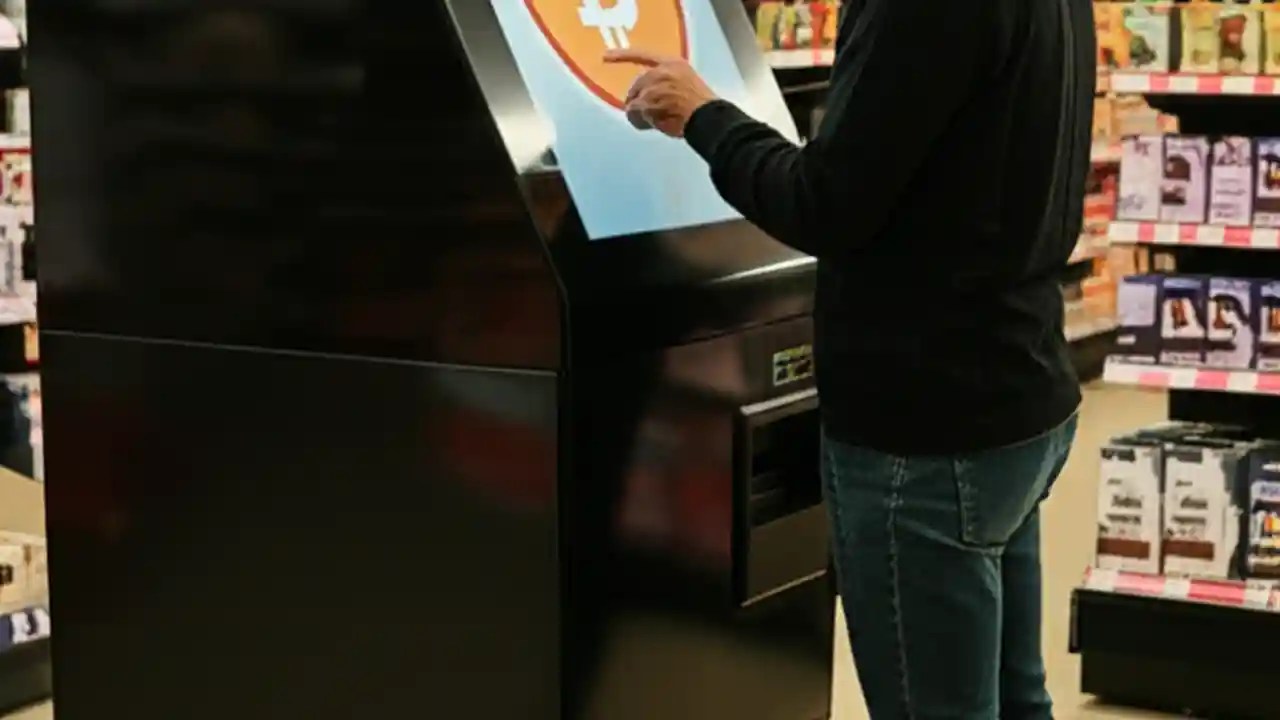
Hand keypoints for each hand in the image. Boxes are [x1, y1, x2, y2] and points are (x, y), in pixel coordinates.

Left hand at [603, 49, 717, 137]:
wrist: (708, 118)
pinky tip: (653, 126)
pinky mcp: (647, 102)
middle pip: (636, 86)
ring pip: (633, 102)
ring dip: (642, 115)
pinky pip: (633, 114)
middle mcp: (660, 71)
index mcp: (673, 63)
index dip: (622, 56)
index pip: (643, 55)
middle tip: (651, 115)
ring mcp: (653, 86)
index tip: (605, 56)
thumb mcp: (686, 84)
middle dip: (639, 101)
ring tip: (658, 122)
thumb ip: (666, 84)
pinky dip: (640, 122)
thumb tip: (645, 100)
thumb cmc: (701, 108)